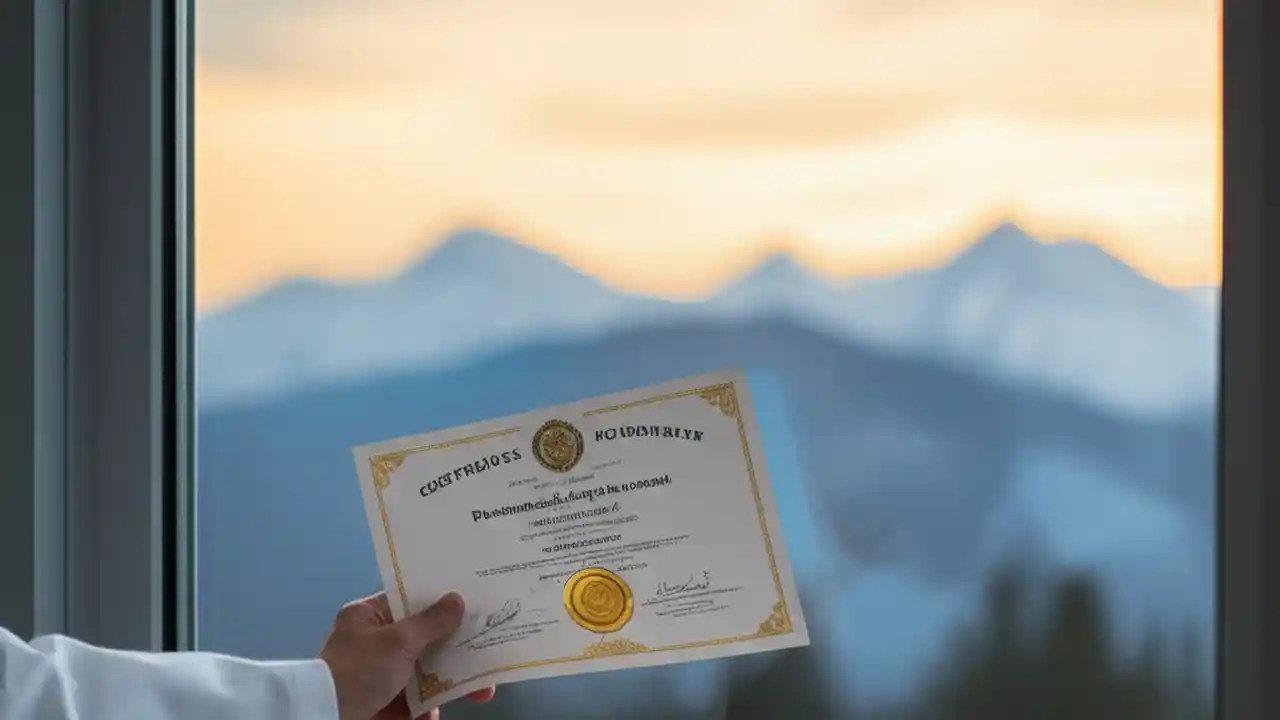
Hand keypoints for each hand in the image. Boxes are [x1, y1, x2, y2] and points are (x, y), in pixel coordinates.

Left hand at [320, 591, 495, 719]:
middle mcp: (373, 641)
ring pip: (424, 672)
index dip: (440, 602)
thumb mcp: (397, 642)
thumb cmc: (359, 671)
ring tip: (480, 692)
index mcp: (367, 617)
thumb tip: (457, 599)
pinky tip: (432, 716)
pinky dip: (426, 709)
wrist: (325, 717)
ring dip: (448, 683)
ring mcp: (378, 673)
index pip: (409, 601)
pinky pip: (413, 700)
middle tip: (486, 653)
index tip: (472, 604)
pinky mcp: (382, 701)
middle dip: (455, 651)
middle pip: (423, 639)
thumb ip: (430, 622)